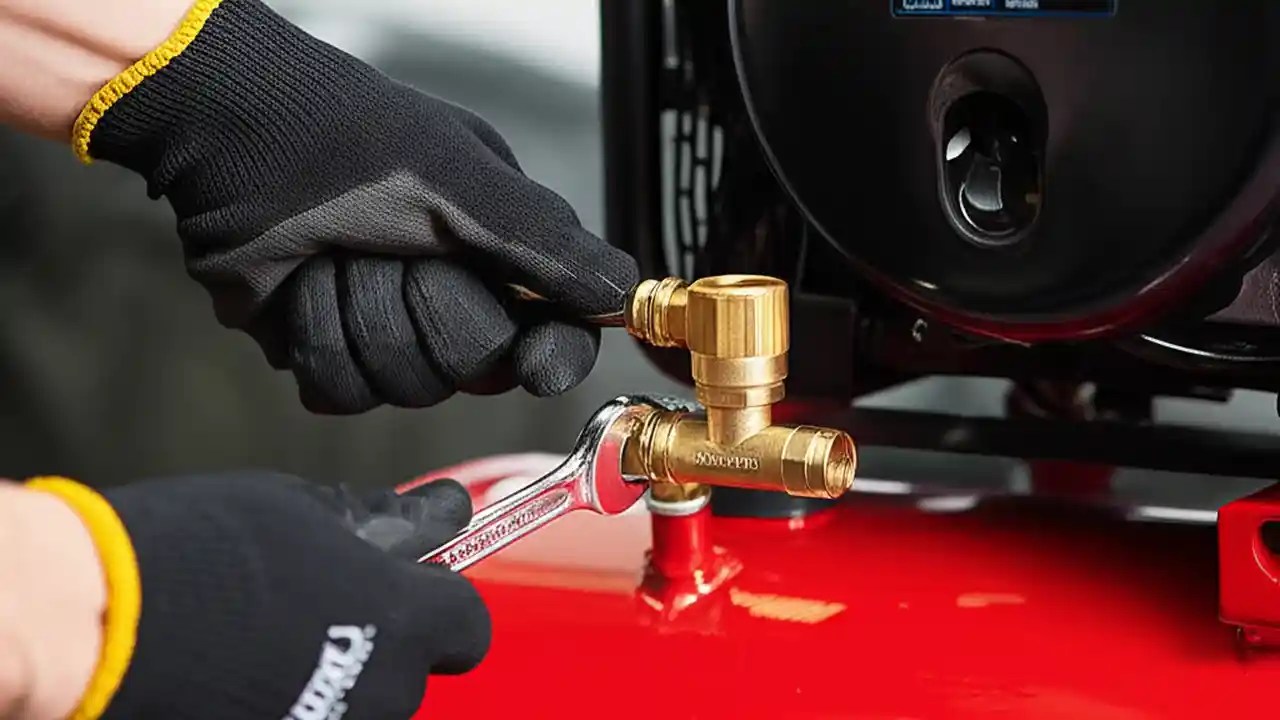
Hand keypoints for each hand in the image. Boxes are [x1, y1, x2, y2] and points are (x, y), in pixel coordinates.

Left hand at [77, 0, 638, 413]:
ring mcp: (391, 330)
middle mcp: (455, 296)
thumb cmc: (346, 139)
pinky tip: (301, 284)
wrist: (227, 138)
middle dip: (427, 310)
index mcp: (502, 249)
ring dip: (360, 315)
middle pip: (475, 369)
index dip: (552, 355)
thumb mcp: (459, 179)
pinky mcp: (331, 351)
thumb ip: (544, 242)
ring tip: (337, 252)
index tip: (536, 366)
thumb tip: (623, 293)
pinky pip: (343, 392)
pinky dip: (315, 336)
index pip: (559, 330)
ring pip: (407, 387)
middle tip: (396, 248)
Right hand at [89, 473, 487, 719]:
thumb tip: (441, 511)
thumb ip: (384, 523)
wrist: (99, 625)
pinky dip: (290, 701)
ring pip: (359, 704)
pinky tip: (241, 675)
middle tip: (317, 604)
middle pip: (411, 671)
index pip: (467, 626)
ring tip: (263, 640)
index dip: (438, 603)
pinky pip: (312, 719)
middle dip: (380, 641)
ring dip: (335, 676)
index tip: (404, 585)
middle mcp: (382, 691)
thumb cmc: (202, 552)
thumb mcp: (306, 509)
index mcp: (403, 620)